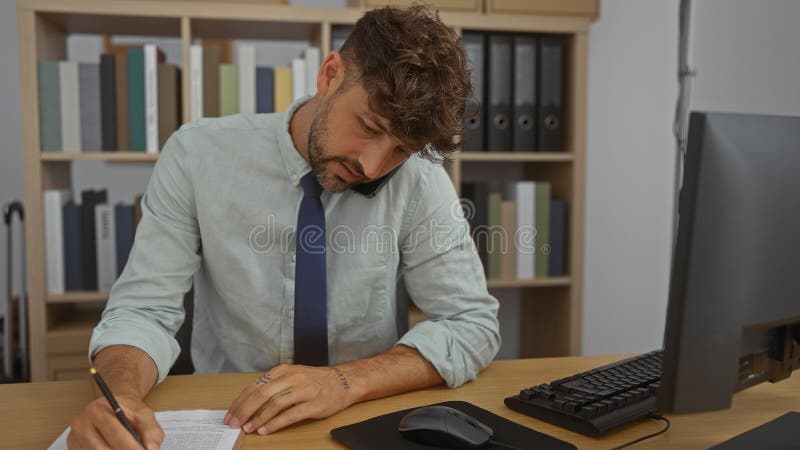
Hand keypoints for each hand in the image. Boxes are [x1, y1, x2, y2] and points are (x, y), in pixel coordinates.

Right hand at [67, 394, 163, 449]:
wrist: (113, 406)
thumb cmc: (127, 410)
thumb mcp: (144, 414)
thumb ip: (151, 430)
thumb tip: (151, 449)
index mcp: (98, 409)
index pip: (115, 433)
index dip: (130, 447)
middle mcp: (82, 423)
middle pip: (103, 449)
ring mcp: (75, 438)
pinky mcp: (75, 448)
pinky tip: (116, 449)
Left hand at [225, 364, 354, 434]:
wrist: (343, 381)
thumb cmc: (315, 381)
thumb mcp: (291, 376)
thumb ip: (272, 386)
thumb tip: (247, 402)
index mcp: (283, 370)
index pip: (256, 385)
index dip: (240, 401)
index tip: (230, 413)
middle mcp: (292, 377)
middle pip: (262, 394)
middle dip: (245, 410)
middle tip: (234, 423)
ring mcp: (304, 390)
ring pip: (275, 403)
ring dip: (258, 417)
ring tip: (248, 428)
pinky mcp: (314, 404)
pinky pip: (291, 414)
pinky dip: (275, 423)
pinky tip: (265, 430)